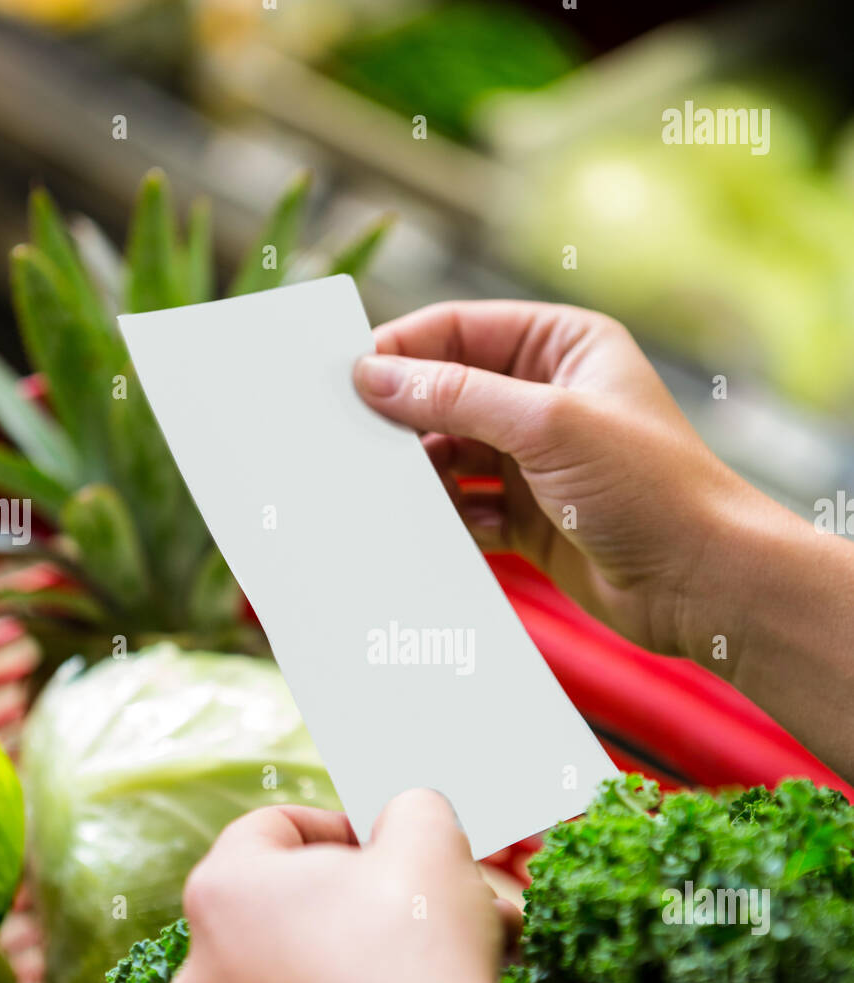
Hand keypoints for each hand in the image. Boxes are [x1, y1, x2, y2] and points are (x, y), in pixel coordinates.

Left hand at [172, 792, 669, 982]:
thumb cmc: (418, 952)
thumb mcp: (430, 837)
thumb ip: (412, 805)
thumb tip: (407, 816)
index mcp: (221, 892)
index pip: (272, 826)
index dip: (342, 821)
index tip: (392, 840)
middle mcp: (203, 967)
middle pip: (287, 902)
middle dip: (364, 893)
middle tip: (428, 898)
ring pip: (307, 971)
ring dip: (372, 952)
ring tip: (451, 954)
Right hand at [353, 299, 761, 657]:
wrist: (703, 584)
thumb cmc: (650, 487)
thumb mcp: (548, 425)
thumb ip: (457, 396)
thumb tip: (374, 376)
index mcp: (562, 346)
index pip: (459, 330)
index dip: (402, 351)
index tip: (348, 379)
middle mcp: (546, 397)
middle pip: (448, 392)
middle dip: (403, 417)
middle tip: (349, 441)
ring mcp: (537, 461)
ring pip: (452, 453)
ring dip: (419, 471)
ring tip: (381, 488)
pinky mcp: (530, 519)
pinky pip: (467, 507)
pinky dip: (443, 516)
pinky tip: (420, 527)